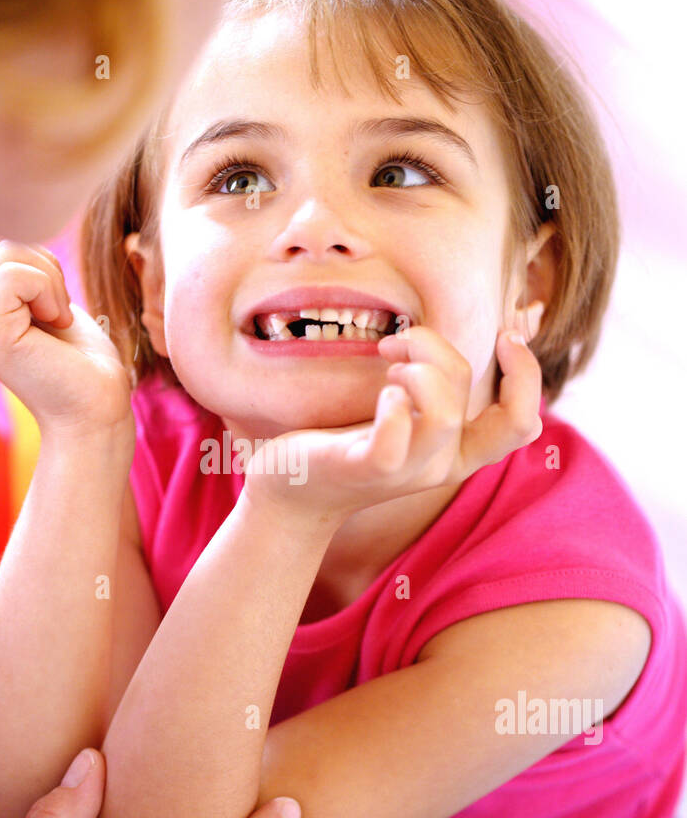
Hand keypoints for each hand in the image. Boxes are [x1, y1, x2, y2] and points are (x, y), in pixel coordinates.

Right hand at [0, 233, 133, 437]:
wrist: (96, 414)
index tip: (53, 301)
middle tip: (57, 311)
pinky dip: (48, 291)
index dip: (32, 257)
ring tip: (57, 319)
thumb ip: (24, 270)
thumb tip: (13, 222)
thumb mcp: (51, 301)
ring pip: (3, 250)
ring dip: (48, 278)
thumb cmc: (85, 363)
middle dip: (40, 263)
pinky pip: (14, 274)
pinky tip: (57, 324)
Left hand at [245, 325, 542, 525]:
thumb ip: (440, 383)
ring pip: (445, 415)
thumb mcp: (409, 412)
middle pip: (475, 398)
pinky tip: (380, 393)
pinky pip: (394, 437)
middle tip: (400, 343)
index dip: (526, 374)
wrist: (292, 489)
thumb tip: (485, 328)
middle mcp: (441, 465)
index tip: (503, 335)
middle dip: (440, 350)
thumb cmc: (350, 440)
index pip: (522, 421)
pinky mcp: (367, 469)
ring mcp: (406, 470)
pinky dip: (391, 402)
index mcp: (458, 450)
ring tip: (388, 363)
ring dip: (417, 369)